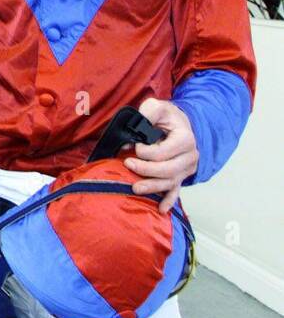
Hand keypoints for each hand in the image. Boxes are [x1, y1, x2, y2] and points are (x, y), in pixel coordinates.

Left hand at [124, 98, 198, 213]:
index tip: (135, 146)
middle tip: (127, 164)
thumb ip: (147, 113)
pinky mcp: (181, 176)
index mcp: (185, 139)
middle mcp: (190, 156)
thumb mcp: (157, 107)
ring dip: (152, 187)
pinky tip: (161, 210)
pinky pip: (176, 191)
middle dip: (145, 170)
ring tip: (134, 188)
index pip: (164, 152)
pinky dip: (169, 201)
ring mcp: (186, 169)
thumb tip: (134, 132)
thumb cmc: (168, 116)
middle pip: (167, 170)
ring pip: (170, 183)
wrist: (181, 124)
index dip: (146, 152)